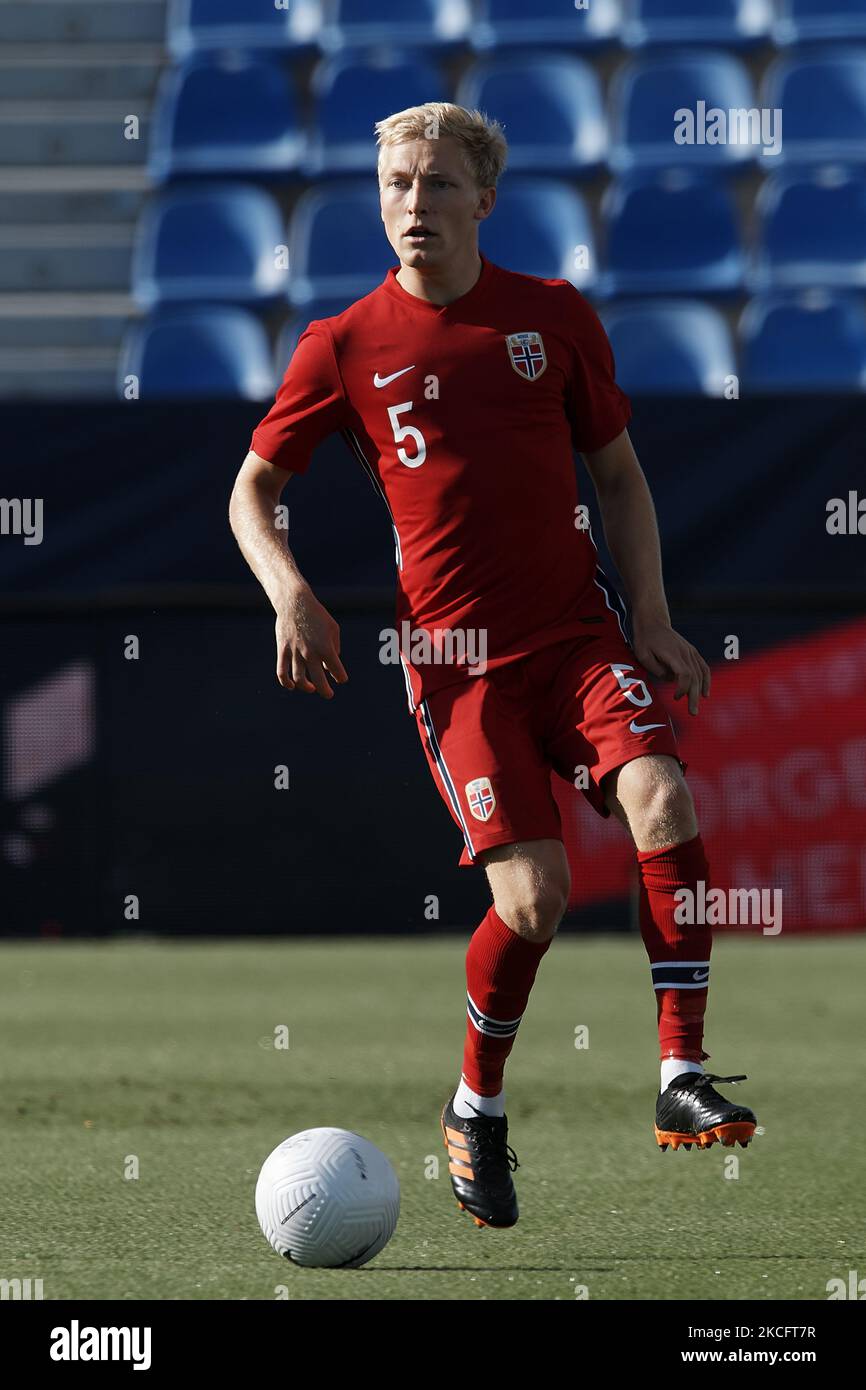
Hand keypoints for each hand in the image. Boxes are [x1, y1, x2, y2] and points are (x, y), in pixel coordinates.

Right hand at [275, 584, 347, 698]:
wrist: (295, 602)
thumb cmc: (317, 615)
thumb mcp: (333, 629)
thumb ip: (335, 648)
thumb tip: (329, 665)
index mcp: (326, 648)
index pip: (337, 671)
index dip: (340, 677)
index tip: (341, 678)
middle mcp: (310, 653)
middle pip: (319, 681)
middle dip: (325, 691)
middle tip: (329, 695)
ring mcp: (295, 653)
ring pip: (299, 679)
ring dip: (306, 687)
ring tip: (312, 688)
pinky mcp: (283, 651)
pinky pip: (282, 672)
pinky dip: (286, 683)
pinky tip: (292, 687)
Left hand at [631, 616, 709, 715]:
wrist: (653, 622)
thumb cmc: (645, 640)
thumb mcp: (642, 655)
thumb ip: (656, 669)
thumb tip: (670, 679)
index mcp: (673, 653)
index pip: (685, 674)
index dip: (683, 688)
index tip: (676, 698)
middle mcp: (685, 653)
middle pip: (695, 677)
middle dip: (694, 697)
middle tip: (692, 712)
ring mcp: (690, 652)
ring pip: (700, 674)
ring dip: (699, 692)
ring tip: (695, 707)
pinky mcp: (692, 652)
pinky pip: (703, 668)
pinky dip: (706, 680)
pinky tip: (705, 693)